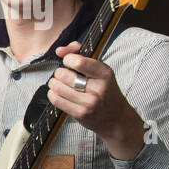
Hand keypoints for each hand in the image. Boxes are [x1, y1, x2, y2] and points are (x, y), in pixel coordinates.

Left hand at [49, 42, 145, 159]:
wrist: (116, 117)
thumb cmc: (105, 90)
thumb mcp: (100, 69)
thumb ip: (80, 53)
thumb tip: (59, 50)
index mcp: (105, 73)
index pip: (79, 61)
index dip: (68, 59)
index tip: (68, 62)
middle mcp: (99, 88)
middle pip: (64, 75)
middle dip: (59, 73)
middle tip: (63, 75)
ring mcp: (89, 103)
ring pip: (58, 88)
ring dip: (54, 84)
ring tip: (58, 83)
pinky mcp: (80, 114)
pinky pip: (57, 100)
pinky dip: (52, 94)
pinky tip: (57, 93)